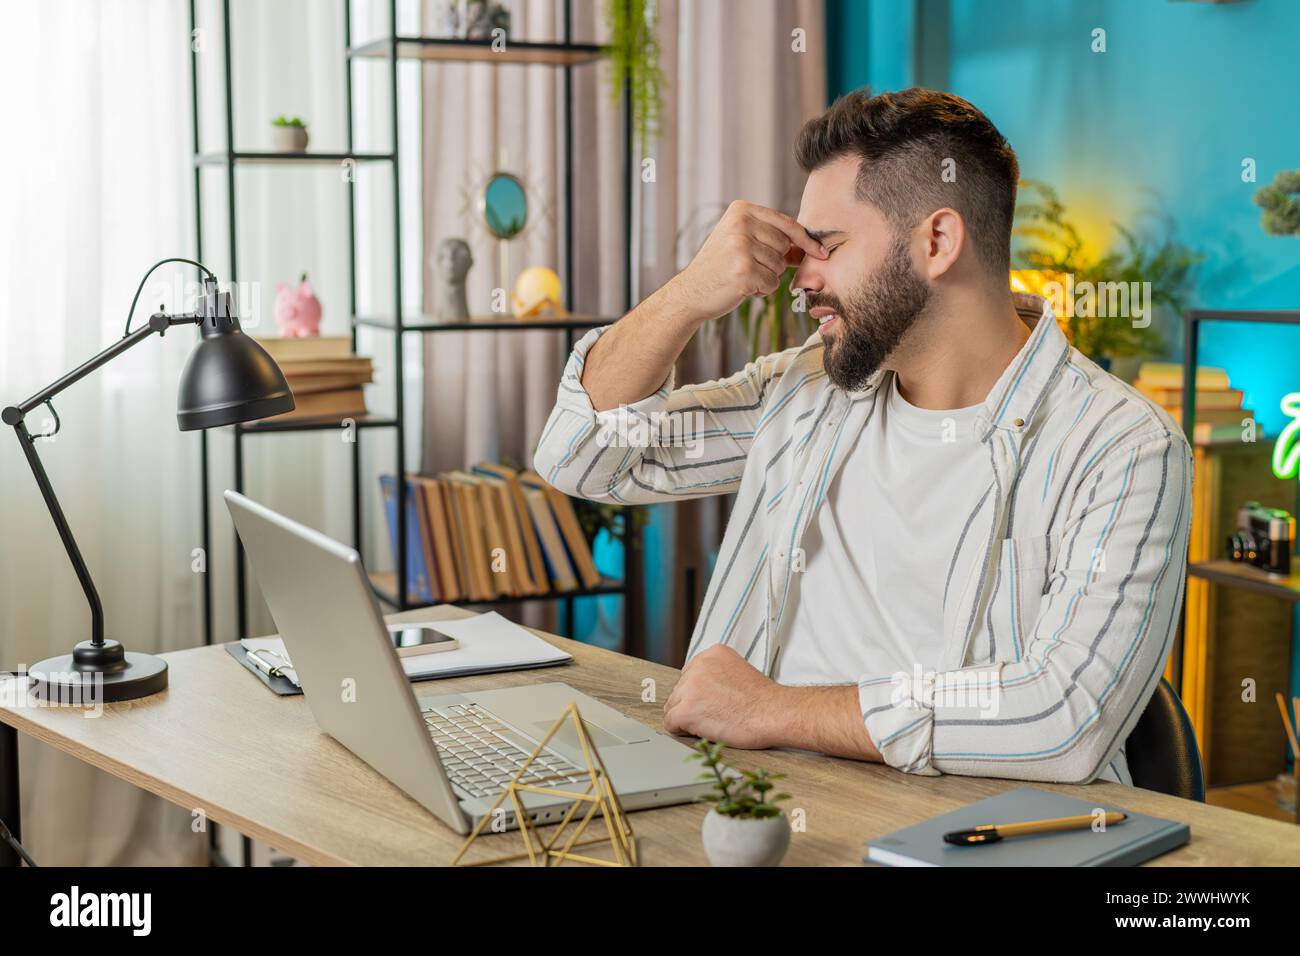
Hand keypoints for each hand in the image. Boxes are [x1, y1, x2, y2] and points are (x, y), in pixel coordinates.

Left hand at [662, 645, 782, 748]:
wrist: (773, 713)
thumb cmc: (762, 700)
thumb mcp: (738, 670)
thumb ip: (716, 674)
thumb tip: (701, 690)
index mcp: (711, 653)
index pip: (689, 675)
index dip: (700, 694)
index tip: (715, 702)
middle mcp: (697, 666)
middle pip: (679, 691)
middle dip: (693, 705)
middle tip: (717, 714)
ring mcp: (690, 687)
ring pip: (673, 706)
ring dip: (688, 717)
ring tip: (714, 721)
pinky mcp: (686, 710)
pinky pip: (670, 723)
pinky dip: (683, 731)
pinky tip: (703, 730)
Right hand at [670, 200, 827, 324]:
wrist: (690, 291)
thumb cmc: (720, 266)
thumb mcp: (741, 240)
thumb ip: (772, 238)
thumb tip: (812, 247)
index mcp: (741, 210)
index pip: (786, 223)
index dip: (806, 240)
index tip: (822, 252)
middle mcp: (741, 225)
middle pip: (785, 246)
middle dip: (775, 261)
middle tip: (749, 266)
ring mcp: (741, 248)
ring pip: (780, 267)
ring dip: (767, 277)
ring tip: (742, 276)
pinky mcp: (744, 272)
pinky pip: (772, 284)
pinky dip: (762, 290)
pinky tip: (741, 287)